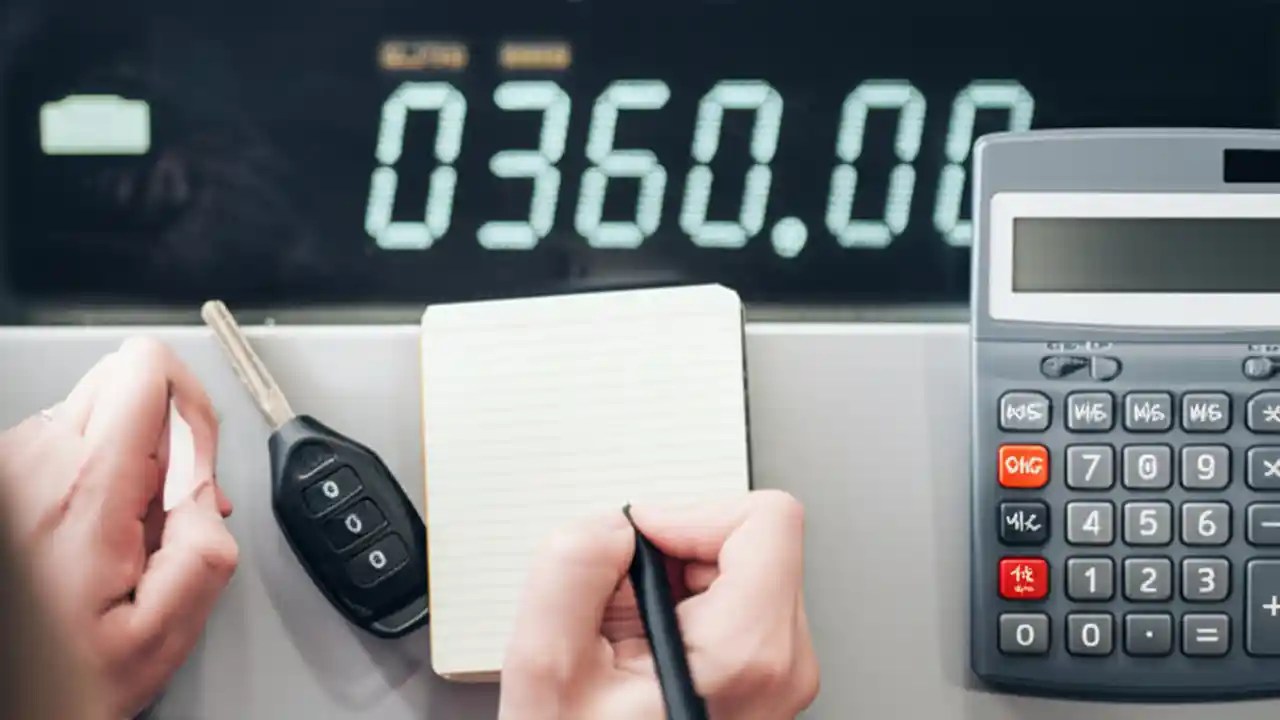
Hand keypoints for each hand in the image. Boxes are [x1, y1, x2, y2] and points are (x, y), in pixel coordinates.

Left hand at [0, 337, 237, 718]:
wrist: (8, 699)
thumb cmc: (67, 675)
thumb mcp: (165, 633)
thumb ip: (204, 548)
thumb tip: (203, 488)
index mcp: (84, 490)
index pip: (147, 369)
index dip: (192, 408)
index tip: (196, 464)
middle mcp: (37, 462)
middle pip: (127, 376)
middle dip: (168, 431)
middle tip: (168, 504)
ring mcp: (13, 464)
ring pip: (103, 408)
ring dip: (134, 458)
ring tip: (129, 533)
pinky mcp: (5, 474)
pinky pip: (73, 438)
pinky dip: (102, 472)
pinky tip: (101, 532)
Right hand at [498, 490, 818, 719]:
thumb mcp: (545, 663)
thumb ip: (571, 567)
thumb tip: (614, 525)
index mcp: (747, 653)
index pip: (766, 519)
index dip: (688, 515)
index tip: (641, 548)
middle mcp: (783, 662)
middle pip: (748, 538)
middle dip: (672, 556)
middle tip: (623, 614)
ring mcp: (781, 673)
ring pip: (738, 566)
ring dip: (673, 585)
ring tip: (630, 642)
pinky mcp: (768, 674)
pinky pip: (733, 600)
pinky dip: (682, 610)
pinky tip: (646, 654)